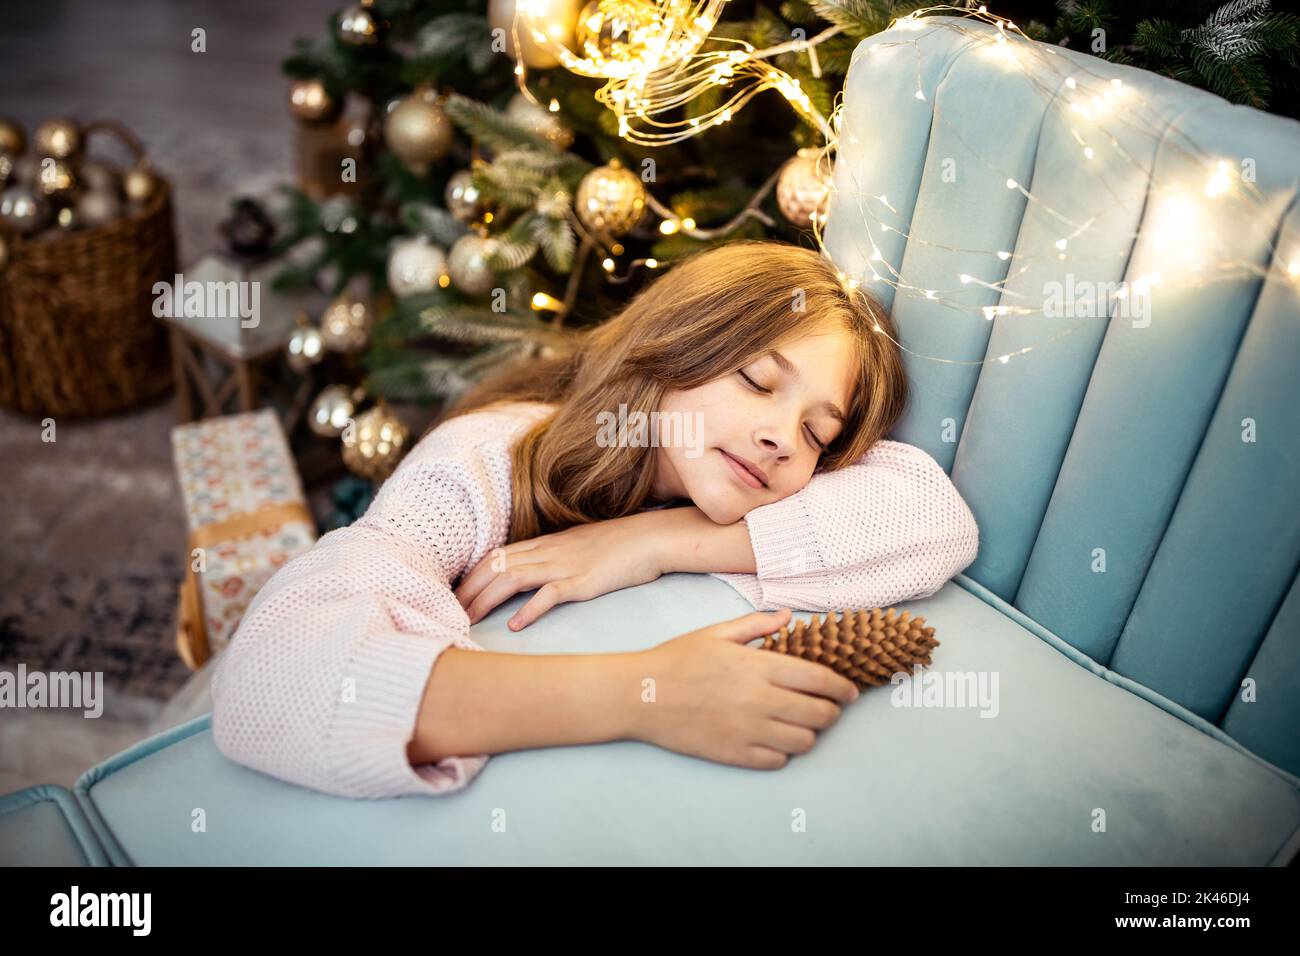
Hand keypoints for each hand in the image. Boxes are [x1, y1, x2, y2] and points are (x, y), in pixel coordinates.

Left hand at [454, 511, 670, 630]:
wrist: (652, 538)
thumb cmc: (620, 545)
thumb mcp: (579, 547)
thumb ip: (555, 558)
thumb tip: (534, 575)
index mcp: (546, 543)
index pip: (496, 556)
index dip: (471, 575)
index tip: (455, 595)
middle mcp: (549, 551)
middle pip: (495, 566)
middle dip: (468, 589)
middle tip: (448, 612)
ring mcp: (565, 564)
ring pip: (513, 577)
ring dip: (486, 599)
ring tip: (468, 620)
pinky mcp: (584, 580)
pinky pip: (551, 594)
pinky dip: (530, 609)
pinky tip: (516, 626)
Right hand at [627, 608, 859, 769]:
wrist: (642, 695)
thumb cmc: (677, 659)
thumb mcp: (716, 632)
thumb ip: (756, 624)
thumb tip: (788, 616)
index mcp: (759, 666)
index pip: (820, 680)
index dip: (843, 688)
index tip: (850, 692)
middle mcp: (760, 700)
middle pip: (820, 715)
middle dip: (832, 712)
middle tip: (829, 709)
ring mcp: (748, 730)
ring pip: (804, 742)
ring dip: (810, 733)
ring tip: (802, 724)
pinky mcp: (735, 753)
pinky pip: (777, 761)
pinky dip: (784, 752)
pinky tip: (775, 740)